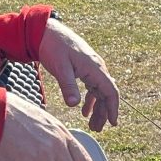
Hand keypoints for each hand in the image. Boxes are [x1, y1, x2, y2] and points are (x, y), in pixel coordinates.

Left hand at [39, 17, 119, 131]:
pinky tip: (83, 110)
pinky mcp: (84, 68)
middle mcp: (97, 68)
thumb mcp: (60, 68)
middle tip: (97, 129)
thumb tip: (74, 105)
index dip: (113, 108)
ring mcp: (92, 68)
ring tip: (91, 124)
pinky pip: (92, 87)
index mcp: (95, 68)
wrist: (47, 31)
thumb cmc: (54, 47)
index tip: (113, 123)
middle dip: (104, 113)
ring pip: (99, 92)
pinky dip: (90, 100)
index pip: (111, 91)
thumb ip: (68, 86)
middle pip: (106, 94)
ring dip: (97, 108)